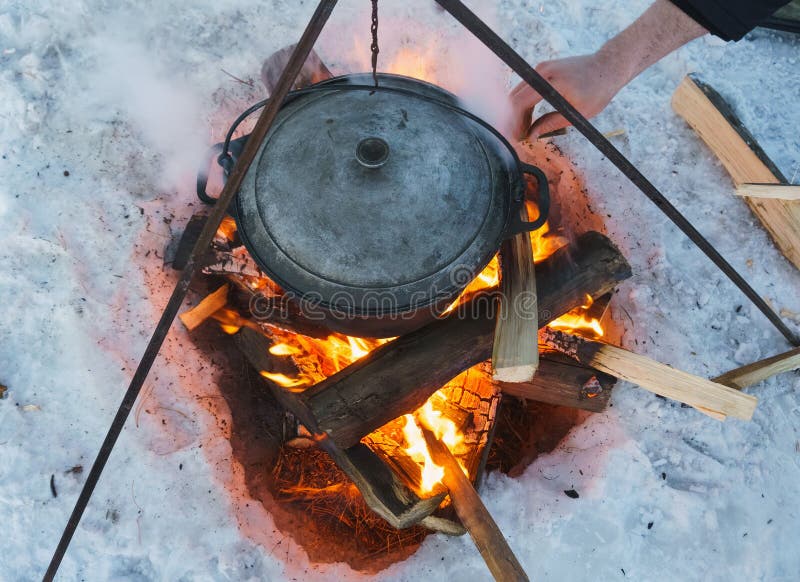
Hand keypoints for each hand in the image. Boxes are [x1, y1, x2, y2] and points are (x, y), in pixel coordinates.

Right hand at [509, 52, 627, 140]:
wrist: (607, 66)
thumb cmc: (597, 91)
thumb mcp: (576, 113)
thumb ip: (551, 123)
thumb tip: (531, 135)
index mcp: (553, 82)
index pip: (521, 102)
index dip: (514, 122)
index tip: (515, 137)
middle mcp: (543, 71)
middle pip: (516, 97)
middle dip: (513, 119)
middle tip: (517, 137)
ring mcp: (542, 68)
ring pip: (519, 93)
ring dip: (518, 112)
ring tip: (524, 130)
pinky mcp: (543, 69)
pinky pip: (527, 88)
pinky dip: (525, 104)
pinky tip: (530, 118)